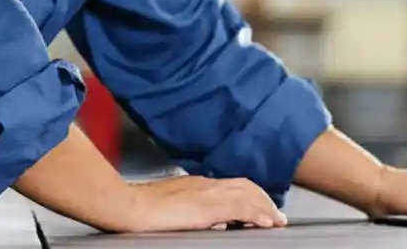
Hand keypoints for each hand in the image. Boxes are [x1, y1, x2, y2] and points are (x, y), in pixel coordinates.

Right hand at [122, 175, 287, 232]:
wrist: (129, 205)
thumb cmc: (141, 208)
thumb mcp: (172, 205)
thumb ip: (193, 210)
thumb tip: (213, 222)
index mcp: (197, 183)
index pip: (232, 185)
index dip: (251, 195)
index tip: (262, 207)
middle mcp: (206, 184)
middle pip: (245, 187)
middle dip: (263, 200)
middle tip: (276, 216)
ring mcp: (207, 194)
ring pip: (247, 195)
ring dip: (265, 208)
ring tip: (276, 220)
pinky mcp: (207, 207)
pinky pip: (241, 208)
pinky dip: (257, 214)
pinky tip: (266, 223)